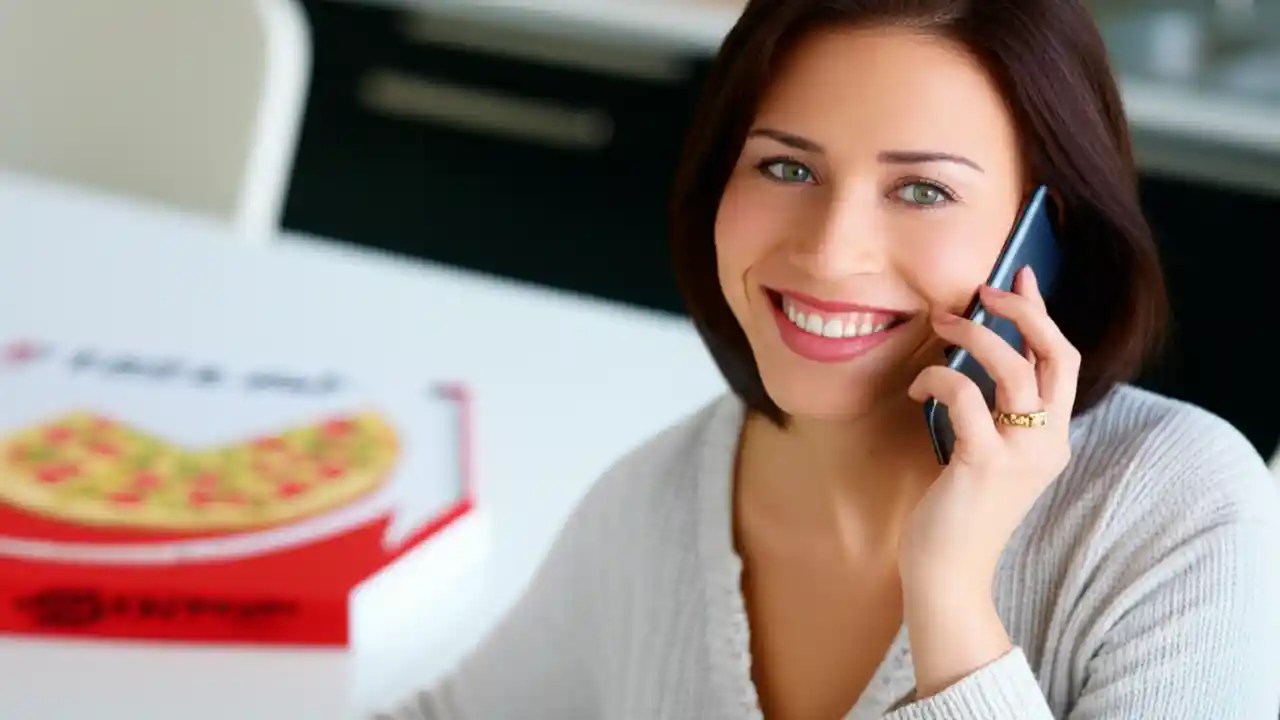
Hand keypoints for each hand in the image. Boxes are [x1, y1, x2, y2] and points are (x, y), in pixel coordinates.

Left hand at [901, 266, 1079, 589]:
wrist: (949, 574)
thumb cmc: (957, 511)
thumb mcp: (987, 455)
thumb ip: (992, 413)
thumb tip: (972, 356)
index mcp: (1053, 438)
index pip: (1063, 361)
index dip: (1043, 313)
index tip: (1021, 276)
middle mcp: (1048, 442)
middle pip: (1057, 355)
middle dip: (1022, 311)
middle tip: (981, 291)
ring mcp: (1021, 453)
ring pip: (1012, 368)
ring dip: (973, 336)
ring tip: (939, 325)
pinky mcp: (985, 462)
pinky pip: (963, 395)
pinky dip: (936, 378)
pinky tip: (915, 387)